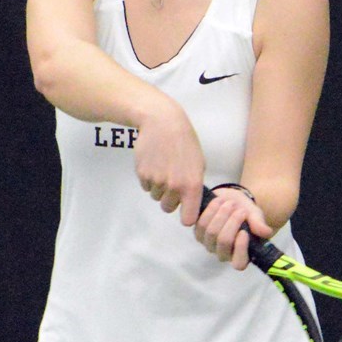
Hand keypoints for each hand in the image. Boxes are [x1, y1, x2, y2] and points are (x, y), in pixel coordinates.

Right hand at [133, 105, 205, 225]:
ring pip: (156, 196)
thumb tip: (191, 202)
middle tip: (172, 182)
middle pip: (167, 208)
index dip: (186, 216)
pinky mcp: (142, 174)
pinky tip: (155, 162)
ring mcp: (156, 181)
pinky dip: (149, 179)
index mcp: (191, 185)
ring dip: (159, 187)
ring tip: (164, 166)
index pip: (188, 218)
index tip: (186, 211)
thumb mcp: (199, 163)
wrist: (162, 122)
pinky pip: (146, 186)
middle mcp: (174, 186)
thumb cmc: (185, 141)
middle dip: (169, 199)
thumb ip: (194, 185)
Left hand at [195, 187, 273, 269]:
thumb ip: (259, 224)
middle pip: (224, 242)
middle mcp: (223, 253)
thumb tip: (266, 232)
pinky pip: (201, 223)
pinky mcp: (198, 233)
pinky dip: (211, 210)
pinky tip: (218, 202)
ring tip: (230, 203)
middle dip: (232, 222)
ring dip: (222, 214)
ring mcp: (209, 244)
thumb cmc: (246, 213)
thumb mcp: (255, 216)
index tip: (244, 232)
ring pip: (211, 232)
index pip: (239, 263)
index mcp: (240, 255)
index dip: (240, 249)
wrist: (232, 200)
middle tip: (240, 209)